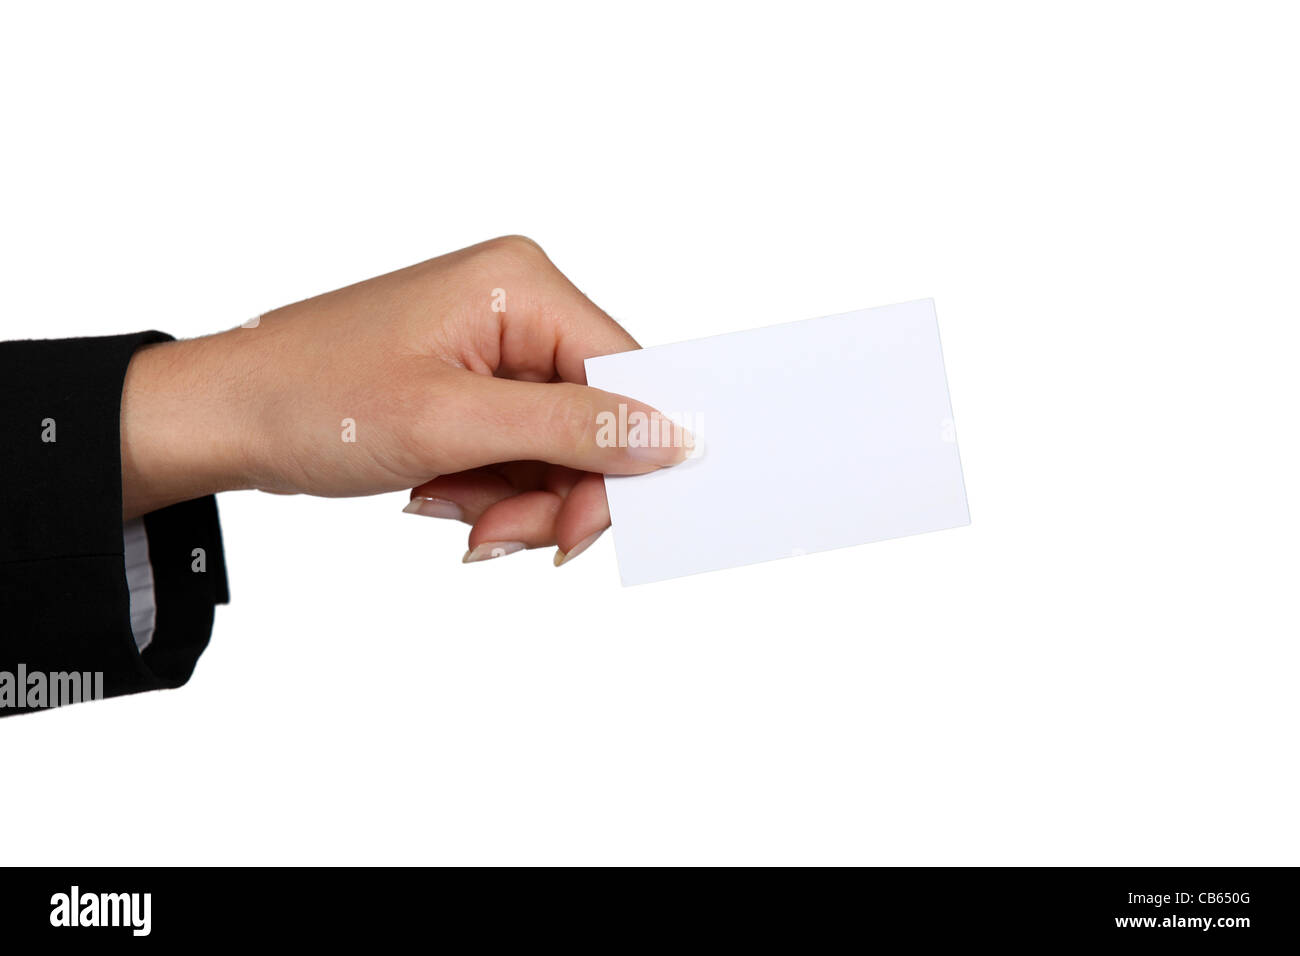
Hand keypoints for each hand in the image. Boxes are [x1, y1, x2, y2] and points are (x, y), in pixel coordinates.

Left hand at [119, 236, 691, 563]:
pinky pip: (520, 451)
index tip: (587, 528)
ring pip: (559, 448)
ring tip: (457, 513)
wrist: (223, 417)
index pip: (623, 374)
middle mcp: (519, 305)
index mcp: (523, 285)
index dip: (621, 457)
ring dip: (519, 499)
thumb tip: (670, 437)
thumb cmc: (310, 399)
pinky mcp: (474, 383)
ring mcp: (496, 346)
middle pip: (594, 419)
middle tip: (503, 535)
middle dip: (555, 490)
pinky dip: (492, 491)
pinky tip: (442, 496)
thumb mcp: (451, 423)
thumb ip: (570, 430)